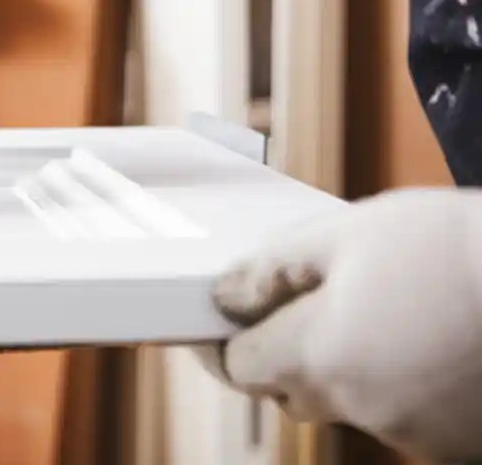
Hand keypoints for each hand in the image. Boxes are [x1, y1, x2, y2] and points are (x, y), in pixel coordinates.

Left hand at [209, 188, 481, 461]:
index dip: (222, 342)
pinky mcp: (462, 444)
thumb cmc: (459, 247)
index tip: (218, 324)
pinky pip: (410, 416)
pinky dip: (407, 384)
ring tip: (392, 307)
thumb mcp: (349, 232)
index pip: (240, 367)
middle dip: (286, 351)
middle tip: (303, 303)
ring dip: (352, 366)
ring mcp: (419, 433)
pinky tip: (433, 338)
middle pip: (293, 389)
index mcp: (323, 357)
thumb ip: (273, 269)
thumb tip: (226, 296)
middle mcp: (365, 408)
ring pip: (354, 401)